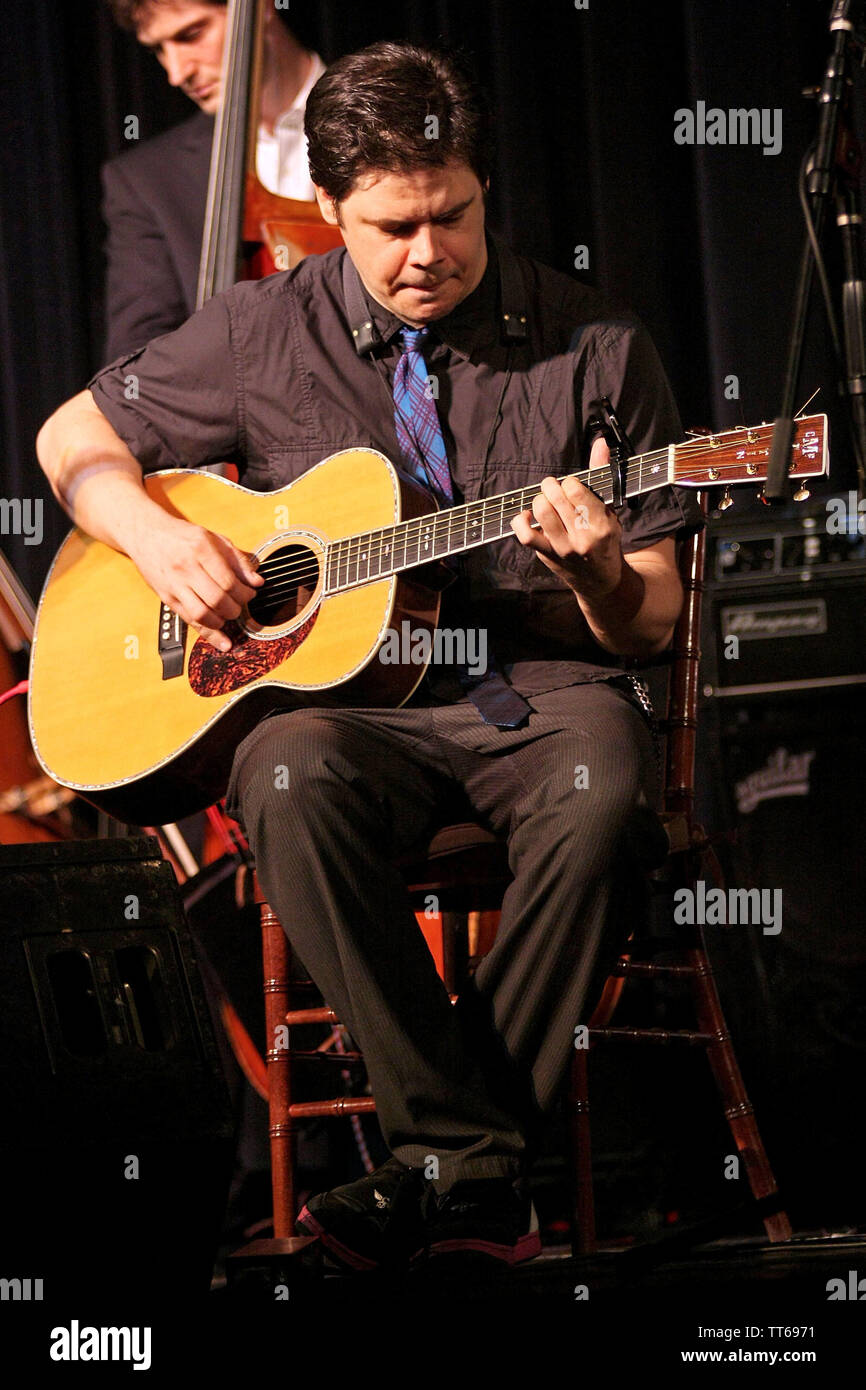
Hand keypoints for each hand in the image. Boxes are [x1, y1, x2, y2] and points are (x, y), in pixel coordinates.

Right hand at [127, 512, 263, 651]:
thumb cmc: (182, 536)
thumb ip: (238, 560)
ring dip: (222, 621)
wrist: (146, 534)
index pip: (228, 581)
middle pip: (217, 600)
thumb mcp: (214, 539)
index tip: (250, 594)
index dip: (244, 593)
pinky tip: (222, 641)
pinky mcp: (167, 598)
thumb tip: (257, 581)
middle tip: (240, 605)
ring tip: (228, 616)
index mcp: (201, 550)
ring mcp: (174, 585)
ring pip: (202, 614)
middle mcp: (185, 568)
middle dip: (235, 608)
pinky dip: (208, 634)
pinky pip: (189, 621)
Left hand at [510, 436, 623, 596]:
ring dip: (539, 500)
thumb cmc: (605, 540)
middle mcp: (583, 537)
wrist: (601, 581)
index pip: (575, 489)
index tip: (571, 487)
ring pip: (540, 512)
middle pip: (555, 498)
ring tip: (545, 501)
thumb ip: (601, 475)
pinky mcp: (547, 555)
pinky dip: (520, 521)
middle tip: (553, 488)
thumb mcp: (610, 510)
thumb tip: (600, 443)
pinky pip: (525, 535)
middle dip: (551, 487)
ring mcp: (563, 548)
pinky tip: (527, 515)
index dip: (569, 483)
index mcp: (602, 524)